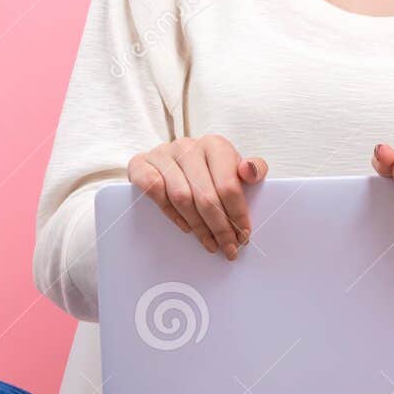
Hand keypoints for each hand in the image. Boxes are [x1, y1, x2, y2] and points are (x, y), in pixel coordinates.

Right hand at [127, 135, 268, 259]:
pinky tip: (185, 227)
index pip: (229, 185)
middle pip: (206, 196)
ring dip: (198, 226)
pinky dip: (171, 214)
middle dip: (220, 228)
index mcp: (215, 145)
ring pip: (181, 198)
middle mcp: (188, 146)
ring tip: (210, 243)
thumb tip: (251, 172)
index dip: (238, 214)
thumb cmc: (206, 169)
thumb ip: (252, 169)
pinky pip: (155, 192)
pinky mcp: (141, 164)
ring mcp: (162, 154)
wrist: (168, 160)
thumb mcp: (232, 167)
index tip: (244, 236)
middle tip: (228, 248)